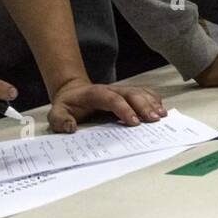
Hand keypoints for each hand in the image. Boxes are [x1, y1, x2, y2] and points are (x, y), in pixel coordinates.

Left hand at [47, 78, 165, 132]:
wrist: (72, 92)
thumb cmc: (67, 106)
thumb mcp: (56, 113)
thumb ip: (60, 120)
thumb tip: (71, 128)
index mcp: (95, 94)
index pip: (112, 99)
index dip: (124, 109)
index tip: (134, 122)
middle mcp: (111, 89)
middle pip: (131, 93)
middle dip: (144, 106)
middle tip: (154, 120)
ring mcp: (120, 90)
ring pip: (139, 92)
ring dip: (151, 102)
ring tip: (162, 115)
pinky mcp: (127, 93)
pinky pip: (143, 93)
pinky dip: (153, 99)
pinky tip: (161, 109)